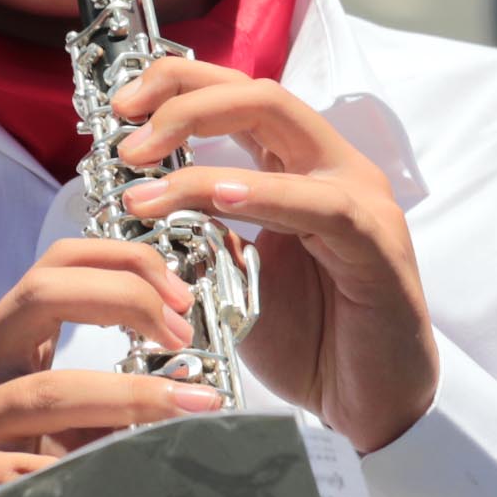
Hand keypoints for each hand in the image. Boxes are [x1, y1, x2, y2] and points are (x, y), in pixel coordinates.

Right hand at [0, 238, 220, 496]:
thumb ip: (91, 402)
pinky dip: (95, 475)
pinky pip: (38, 473)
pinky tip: (140, 487)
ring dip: (132, 396)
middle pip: (42, 299)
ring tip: (194, 409)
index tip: (178, 294)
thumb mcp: (39, 434)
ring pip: (51, 392)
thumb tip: (191, 390)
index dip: (119, 262)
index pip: (50, 267)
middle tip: (183, 337)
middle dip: (124, 301)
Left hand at [105, 57, 441, 456]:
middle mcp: (333, 168)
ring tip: (144, 180)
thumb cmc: (311, 342)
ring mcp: (360, 199)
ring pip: (282, 125)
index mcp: (300, 169)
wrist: (370, 407)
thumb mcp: (236, 278)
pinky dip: (264, 194)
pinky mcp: (376, 242)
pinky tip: (219, 198)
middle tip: (125, 135)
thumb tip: (142, 201)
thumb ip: (204, 233)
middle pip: (257, 93)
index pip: (238, 99)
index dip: (177, 88)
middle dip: (181, 96)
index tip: (120, 110)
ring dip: (203, 140)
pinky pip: (319, 203)